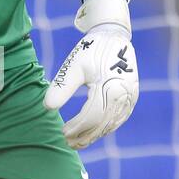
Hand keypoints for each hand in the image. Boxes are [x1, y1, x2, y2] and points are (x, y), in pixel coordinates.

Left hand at [43, 0, 138, 148]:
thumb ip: (61, 86)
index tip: (62, 133)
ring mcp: (130, 96)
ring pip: (112, 124)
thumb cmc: (90, 49)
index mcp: (109, 87)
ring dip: (95, 135)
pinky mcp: (132, 96)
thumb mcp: (74, 65)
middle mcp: (123, 95)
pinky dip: (106, 127)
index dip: (76, 128)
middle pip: (102, 124)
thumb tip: (46, 107)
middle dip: (85, 136)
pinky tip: (93, 132)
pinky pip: (120, 118)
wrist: (113, 35)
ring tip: (79, 142)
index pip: (90, 117)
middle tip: (68, 143)